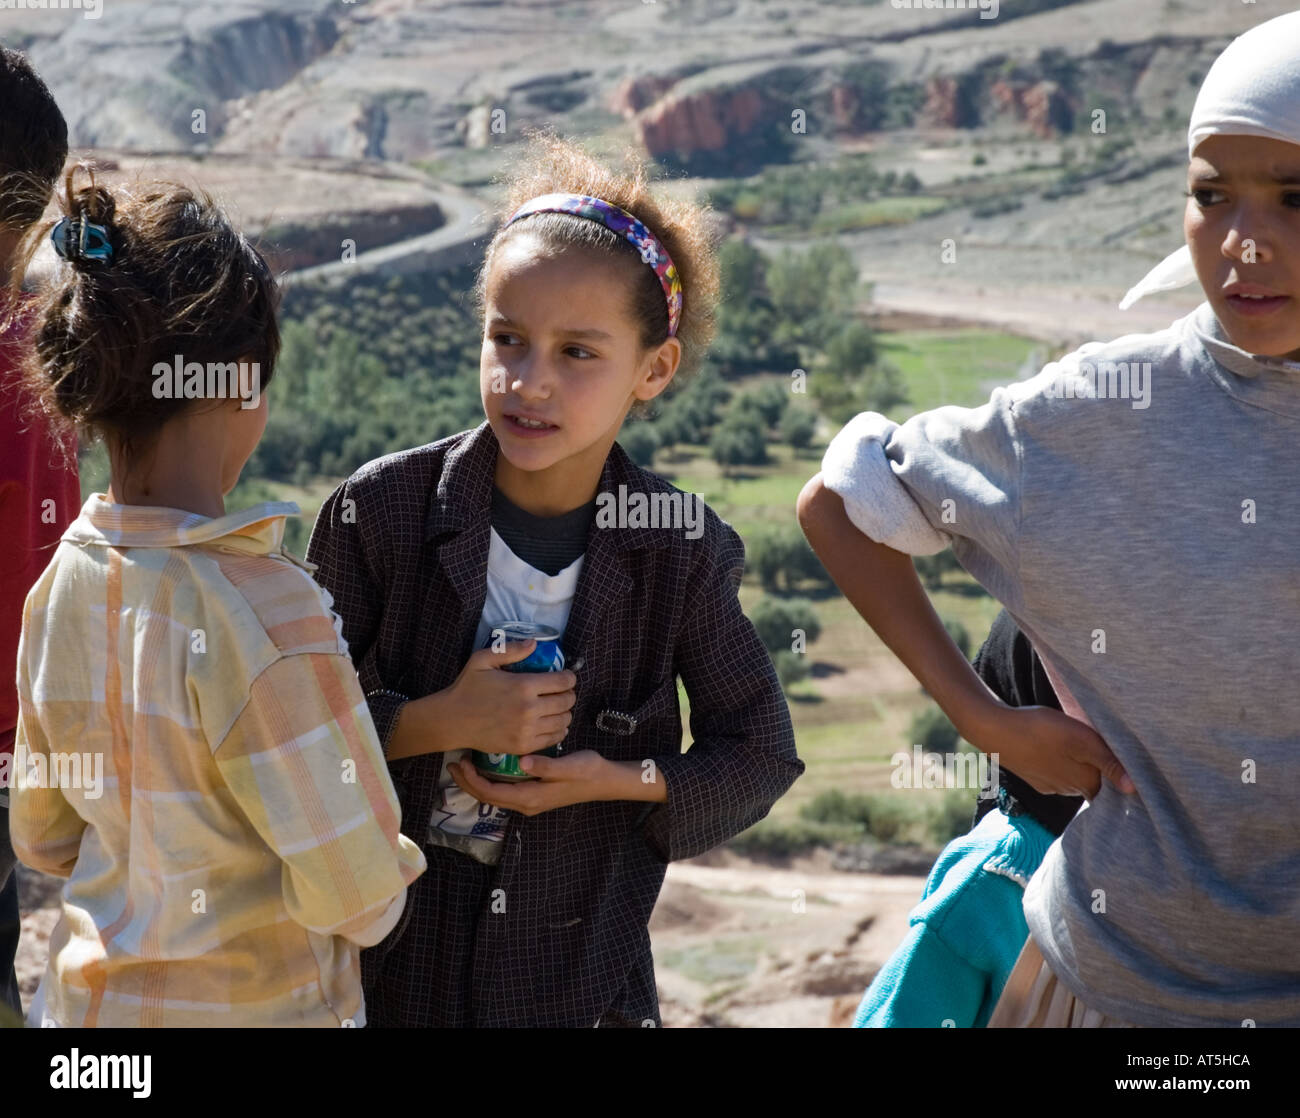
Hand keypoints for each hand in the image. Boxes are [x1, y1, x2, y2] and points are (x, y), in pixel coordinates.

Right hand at [443, 638, 576, 754]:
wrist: (452, 720)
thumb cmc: (467, 688)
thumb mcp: (483, 660)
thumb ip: (511, 650)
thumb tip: (534, 643)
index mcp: (524, 686)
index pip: (563, 681)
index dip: (569, 677)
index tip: (566, 677)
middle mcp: (529, 709)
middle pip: (567, 701)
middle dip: (569, 694)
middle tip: (563, 692)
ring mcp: (527, 730)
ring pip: (564, 721)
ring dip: (565, 712)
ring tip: (557, 707)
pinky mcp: (523, 746)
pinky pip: (554, 739)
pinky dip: (559, 730)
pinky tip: (552, 723)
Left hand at [447, 750, 612, 814]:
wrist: (605, 781)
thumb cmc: (588, 772)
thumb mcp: (570, 766)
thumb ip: (547, 766)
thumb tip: (523, 762)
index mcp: (530, 798)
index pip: (491, 793)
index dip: (472, 779)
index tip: (461, 761)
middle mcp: (526, 803)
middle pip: (487, 796)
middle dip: (467, 781)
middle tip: (454, 762)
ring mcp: (529, 800)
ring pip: (494, 794)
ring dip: (477, 780)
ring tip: (466, 762)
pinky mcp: (533, 793)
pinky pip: (504, 789)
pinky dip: (490, 778)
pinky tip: (489, 763)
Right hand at [965, 702, 1134, 800]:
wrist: (994, 729)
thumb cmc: (1041, 730)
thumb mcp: (1082, 740)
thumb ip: (1109, 763)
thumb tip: (1134, 789)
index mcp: (1085, 785)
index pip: (1113, 786)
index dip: (1118, 771)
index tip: (1120, 753)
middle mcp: (1068, 791)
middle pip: (1093, 782)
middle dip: (1098, 767)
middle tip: (1097, 742)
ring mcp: (1048, 786)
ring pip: (1072, 777)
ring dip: (1076, 764)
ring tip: (1073, 742)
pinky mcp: (1033, 777)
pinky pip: (1053, 773)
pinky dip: (1056, 763)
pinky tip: (1051, 747)